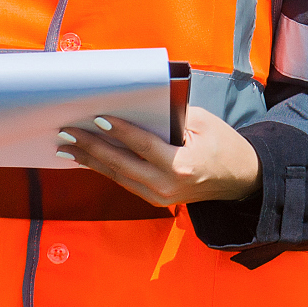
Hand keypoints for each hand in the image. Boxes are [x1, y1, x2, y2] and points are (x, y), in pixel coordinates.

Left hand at [58, 107, 260, 206]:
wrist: (240, 180)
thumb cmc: (224, 145)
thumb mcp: (204, 122)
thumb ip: (171, 115)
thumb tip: (138, 105)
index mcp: (181, 165)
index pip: (142, 145)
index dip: (118, 131)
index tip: (96, 118)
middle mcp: (166, 185)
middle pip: (120, 164)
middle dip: (91, 147)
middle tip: (67, 133)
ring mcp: (160, 197)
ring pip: (117, 176)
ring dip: (90, 161)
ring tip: (67, 147)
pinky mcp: (156, 200)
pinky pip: (125, 182)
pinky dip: (105, 169)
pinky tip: (89, 159)